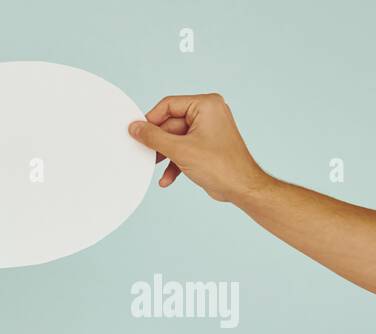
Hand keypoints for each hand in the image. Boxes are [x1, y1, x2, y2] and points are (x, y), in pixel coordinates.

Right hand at [127, 93, 270, 203]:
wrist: (241, 187)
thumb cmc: (221, 166)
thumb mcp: (179, 150)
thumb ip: (153, 137)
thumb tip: (135, 128)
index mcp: (206, 105)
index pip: (168, 105)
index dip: (151, 120)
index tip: (137, 134)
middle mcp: (208, 113)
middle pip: (170, 124)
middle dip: (158, 143)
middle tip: (146, 154)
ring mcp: (207, 129)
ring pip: (174, 138)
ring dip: (164, 155)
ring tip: (156, 167)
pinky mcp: (205, 145)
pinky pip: (182, 148)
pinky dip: (174, 162)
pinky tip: (168, 177)